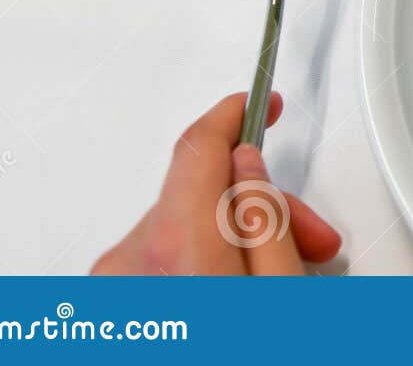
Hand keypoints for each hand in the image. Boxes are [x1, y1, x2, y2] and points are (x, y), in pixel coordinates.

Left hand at [93, 92, 341, 274]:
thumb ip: (267, 220)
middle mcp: (128, 265)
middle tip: (308, 233)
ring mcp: (111, 289)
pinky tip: (236, 288)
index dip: (235, 116)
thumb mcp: (283, 293)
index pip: (198, 148)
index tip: (258, 103)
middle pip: (198, 194)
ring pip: (180, 229)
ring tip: (279, 275)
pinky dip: (200, 266)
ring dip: (232, 238)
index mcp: (175, 251)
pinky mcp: (105, 309)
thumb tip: (249, 167)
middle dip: (257, 202)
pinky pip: (158, 261)